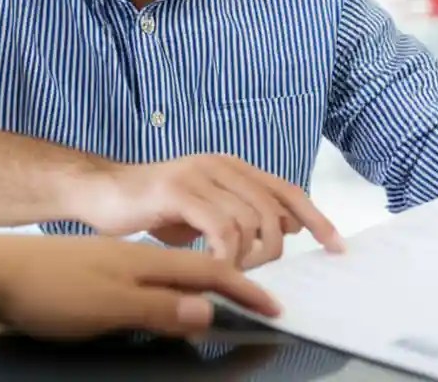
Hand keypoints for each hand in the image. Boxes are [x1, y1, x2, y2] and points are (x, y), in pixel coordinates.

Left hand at [0, 235, 280, 338]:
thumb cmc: (45, 288)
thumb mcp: (105, 307)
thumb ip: (159, 308)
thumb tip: (209, 311)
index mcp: (146, 263)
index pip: (211, 272)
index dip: (245, 290)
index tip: (274, 307)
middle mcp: (138, 255)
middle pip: (202, 262)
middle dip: (240, 276)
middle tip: (265, 297)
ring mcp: (119, 258)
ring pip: (180, 264)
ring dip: (212, 277)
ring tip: (233, 289)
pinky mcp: (101, 268)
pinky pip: (158, 269)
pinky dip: (181, 280)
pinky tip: (173, 290)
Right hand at [77, 154, 345, 267]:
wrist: (102, 193)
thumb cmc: (152, 206)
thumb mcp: (205, 210)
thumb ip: (241, 214)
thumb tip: (284, 230)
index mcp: (233, 168)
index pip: (287, 191)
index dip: (316, 218)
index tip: (335, 246)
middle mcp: (221, 165)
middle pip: (273, 210)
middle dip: (272, 249)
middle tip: (253, 272)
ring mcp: (200, 174)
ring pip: (250, 221)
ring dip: (246, 256)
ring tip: (228, 270)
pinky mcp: (178, 189)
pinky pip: (221, 226)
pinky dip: (225, 253)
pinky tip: (215, 265)